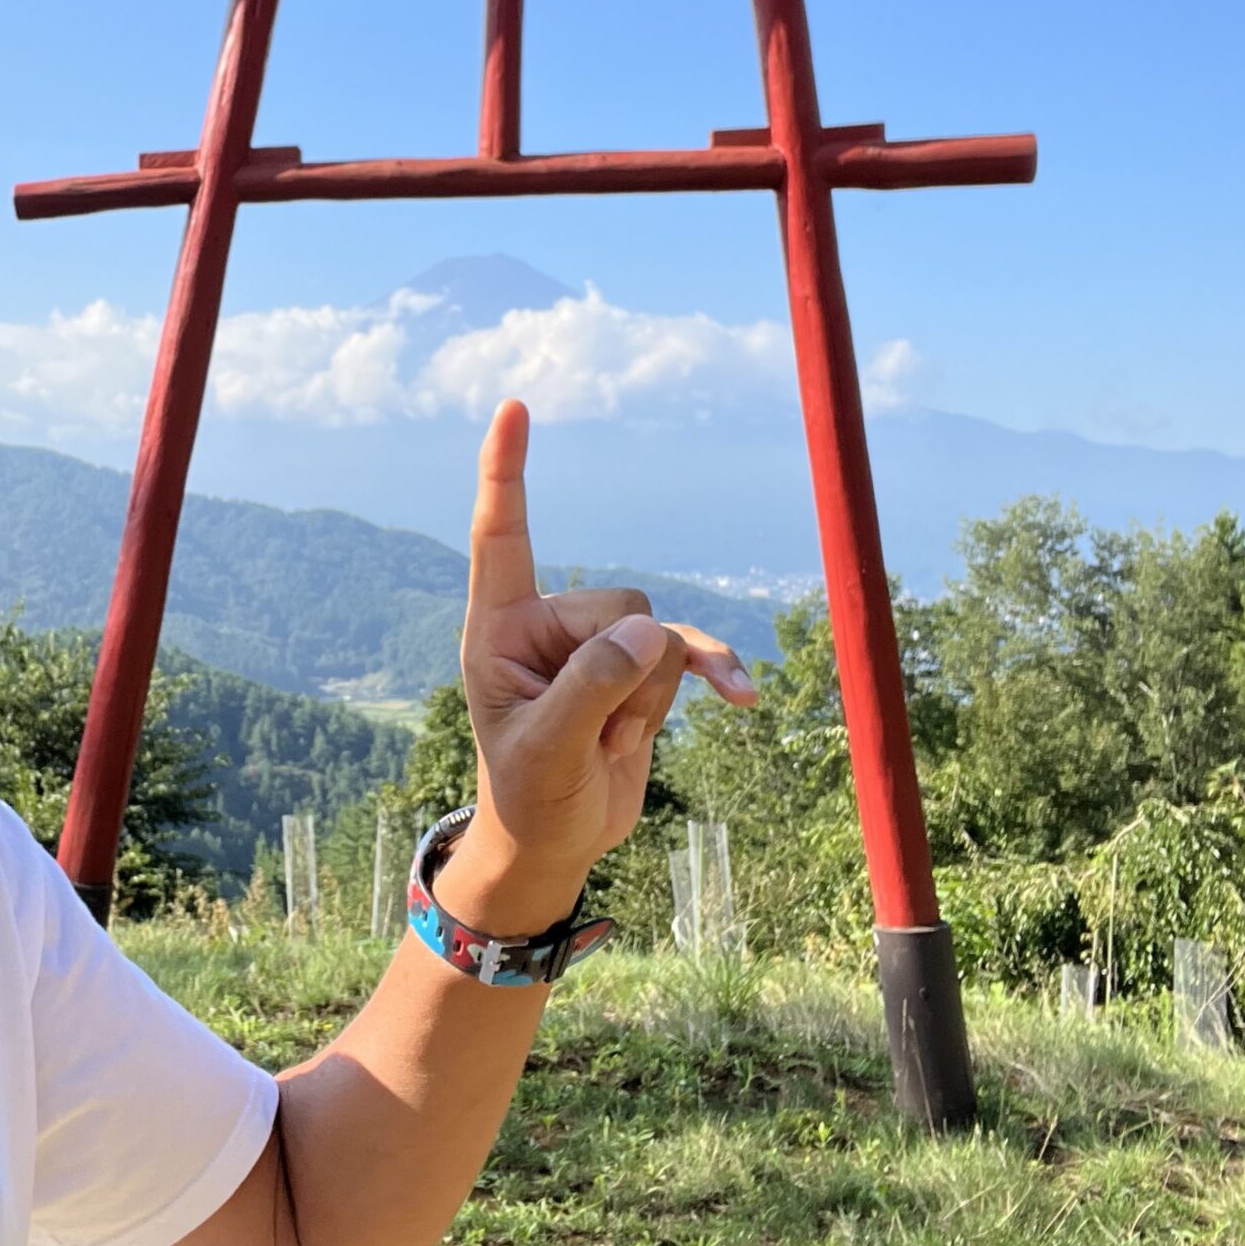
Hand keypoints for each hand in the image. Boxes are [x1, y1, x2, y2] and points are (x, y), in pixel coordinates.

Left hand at [443, 399, 757, 933]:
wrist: (556, 840)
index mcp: (501, 628)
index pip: (502, 535)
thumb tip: (646, 629)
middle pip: (619, 603)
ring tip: (607, 742)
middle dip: (623, 673)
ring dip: (652, 694)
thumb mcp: (546, 750)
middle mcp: (549, 623)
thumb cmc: (529, 796)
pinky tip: (743, 698)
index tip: (513, 406)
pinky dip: (715, 672)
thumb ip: (591, 686)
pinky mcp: (641, 669)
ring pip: (659, 631)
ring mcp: (599, 644)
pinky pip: (691, 653)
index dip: (506, 471)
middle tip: (584, 736)